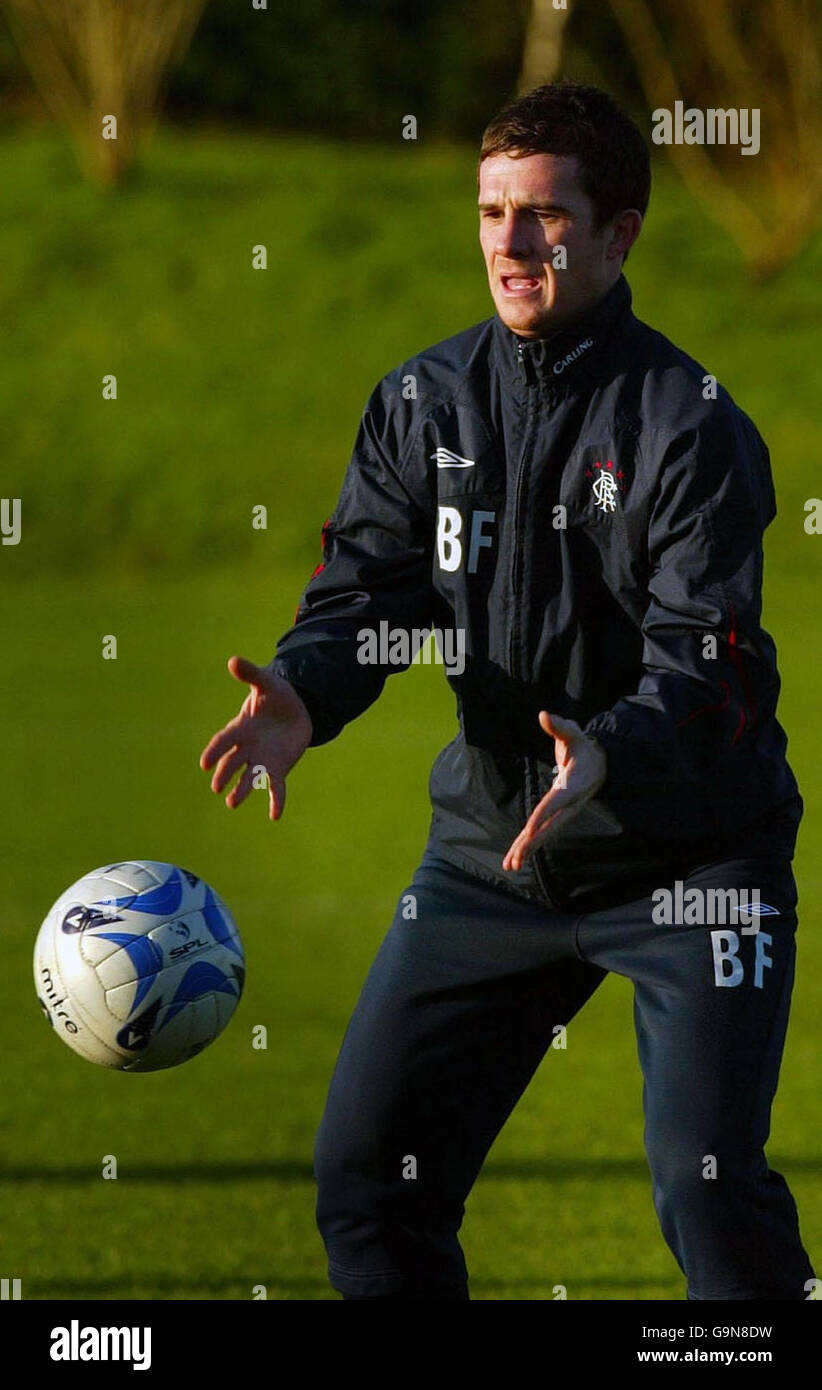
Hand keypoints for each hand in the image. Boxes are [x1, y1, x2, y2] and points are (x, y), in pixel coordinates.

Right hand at [199, 656, 312, 820]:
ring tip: (232, 803)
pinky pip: (276, 787)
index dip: (215, 750)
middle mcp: (248, 747)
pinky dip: (276, 801)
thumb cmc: (276, 696)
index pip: (225, 740)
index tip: (205, 763)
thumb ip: (251, 674)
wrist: (296, 710)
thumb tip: (233, 660)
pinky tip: (275, 815)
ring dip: (241, 791)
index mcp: (242, 727)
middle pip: (233, 762)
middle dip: (225, 773)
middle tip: (217, 787)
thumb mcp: (266, 683)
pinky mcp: (278, 769)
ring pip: (249, 778)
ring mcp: (262, 760)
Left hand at [503, 711, 606, 871]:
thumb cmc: (583, 746)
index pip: (555, 803)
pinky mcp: (557, 815)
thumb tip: (544, 714)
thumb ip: (559, 726)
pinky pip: (542, 832)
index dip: (541, 816)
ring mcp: (564, 812)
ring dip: (527, 850)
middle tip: (517, 859)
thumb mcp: (573, 733)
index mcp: (572, 786)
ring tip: (511, 866)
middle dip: (532, 843)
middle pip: (548, 826)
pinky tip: (516, 859)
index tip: (529, 830)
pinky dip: (529, 845)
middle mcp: (568, 804)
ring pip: (544, 834)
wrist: (601, 763)